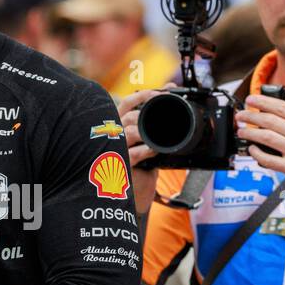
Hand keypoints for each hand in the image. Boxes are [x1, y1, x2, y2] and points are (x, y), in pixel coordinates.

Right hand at [119, 89, 165, 216]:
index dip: (146, 93)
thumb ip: (153, 121)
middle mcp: (114, 134)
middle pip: (129, 114)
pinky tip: (155, 151)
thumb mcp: (147, 140)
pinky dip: (148, 150)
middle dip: (150, 110)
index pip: (128, 102)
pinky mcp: (120, 165)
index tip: (166, 91)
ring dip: (149, 131)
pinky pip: (135, 152)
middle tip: (168, 110)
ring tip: (161, 135)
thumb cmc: (141, 165)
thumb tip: (171, 93)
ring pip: (131, 130)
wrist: (136, 193)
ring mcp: (115, 149)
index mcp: (120, 125)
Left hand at [236, 94, 284, 203]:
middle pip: (270, 120)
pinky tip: (251, 149)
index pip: (281, 107)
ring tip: (242, 131)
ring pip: (266, 137)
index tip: (251, 99)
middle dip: (251, 116)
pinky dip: (256, 153)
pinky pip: (268, 158)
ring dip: (250, 133)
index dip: (262, 102)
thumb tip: (274, 113)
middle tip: (241, 115)